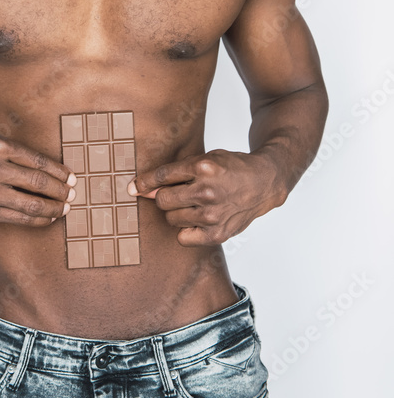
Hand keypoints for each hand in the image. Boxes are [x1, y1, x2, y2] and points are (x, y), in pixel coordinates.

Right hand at [0, 133, 76, 225]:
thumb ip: (20, 155)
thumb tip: (55, 171)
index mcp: (0, 147)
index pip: (39, 162)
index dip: (60, 172)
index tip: (72, 177)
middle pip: (38, 183)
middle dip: (60, 190)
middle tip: (73, 193)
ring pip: (31, 204)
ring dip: (53, 208)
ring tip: (65, 208)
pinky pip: (19, 218)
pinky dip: (38, 219)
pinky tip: (48, 217)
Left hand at [127, 148, 280, 245]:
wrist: (263, 183)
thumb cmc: (231, 168)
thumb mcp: (205, 159)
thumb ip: (177, 172)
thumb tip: (145, 189)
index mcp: (203, 167)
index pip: (162, 176)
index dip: (144, 182)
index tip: (133, 188)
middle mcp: (207, 191)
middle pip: (163, 201)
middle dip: (164, 197)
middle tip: (177, 193)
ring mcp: (213, 214)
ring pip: (171, 218)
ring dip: (176, 212)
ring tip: (191, 204)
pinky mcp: (218, 233)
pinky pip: (183, 237)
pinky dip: (184, 230)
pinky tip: (195, 220)